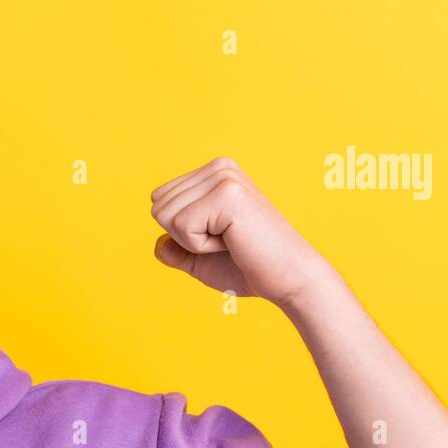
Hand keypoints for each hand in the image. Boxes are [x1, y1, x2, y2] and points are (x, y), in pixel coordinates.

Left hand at [149, 157, 332, 309]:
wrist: (289, 280)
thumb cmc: (249, 268)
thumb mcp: (200, 259)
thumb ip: (176, 250)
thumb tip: (158, 245)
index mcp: (214, 173)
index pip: (159, 200)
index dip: (180, 232)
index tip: (218, 237)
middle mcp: (219, 167)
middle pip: (158, 206)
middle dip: (183, 236)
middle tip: (225, 241)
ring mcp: (224, 177)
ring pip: (166, 215)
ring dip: (192, 241)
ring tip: (230, 240)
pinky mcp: (227, 194)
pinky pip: (181, 226)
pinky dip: (201, 246)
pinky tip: (233, 242)